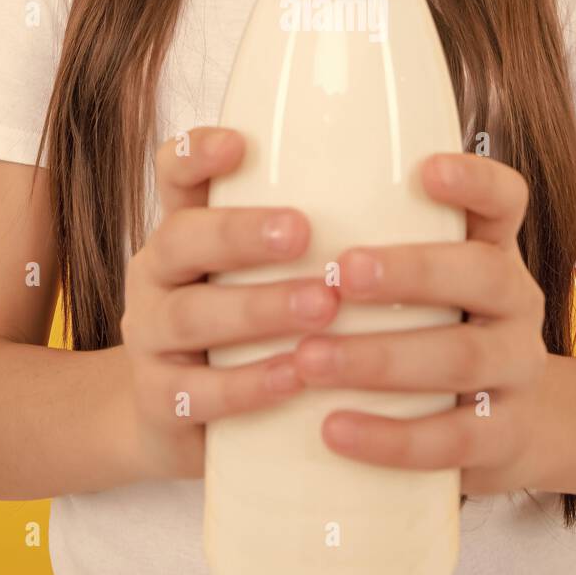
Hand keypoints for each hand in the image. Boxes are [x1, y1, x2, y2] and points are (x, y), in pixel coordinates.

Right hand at [121, 126, 337, 480]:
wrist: (193, 430)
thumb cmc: (257, 331)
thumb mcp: (271, 274)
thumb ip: (319, 230)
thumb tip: (425, 173)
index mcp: (187, 229)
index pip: (174, 172)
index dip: (197, 153)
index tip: (240, 144)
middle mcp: (158, 274)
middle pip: (182, 239)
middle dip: (241, 233)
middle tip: (302, 232)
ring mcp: (150, 339)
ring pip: (189, 316)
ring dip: (257, 309)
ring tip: (320, 306)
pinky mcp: (159, 402)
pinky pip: (195, 393)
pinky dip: (247, 385)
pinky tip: (295, 377)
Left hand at [290, 153, 551, 494]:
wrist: (494, 431)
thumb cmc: (422, 328)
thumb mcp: (411, 278)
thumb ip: (359, 229)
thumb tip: (235, 156)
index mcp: (492, 248)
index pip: (503, 200)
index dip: (474, 180)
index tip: (425, 169)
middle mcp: (515, 301)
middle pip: (482, 275)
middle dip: (410, 272)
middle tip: (339, 275)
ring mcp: (516, 370)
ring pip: (462, 358)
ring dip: (381, 358)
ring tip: (309, 359)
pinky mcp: (503, 438)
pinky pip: (454, 440)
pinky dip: (391, 437)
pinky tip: (332, 428)